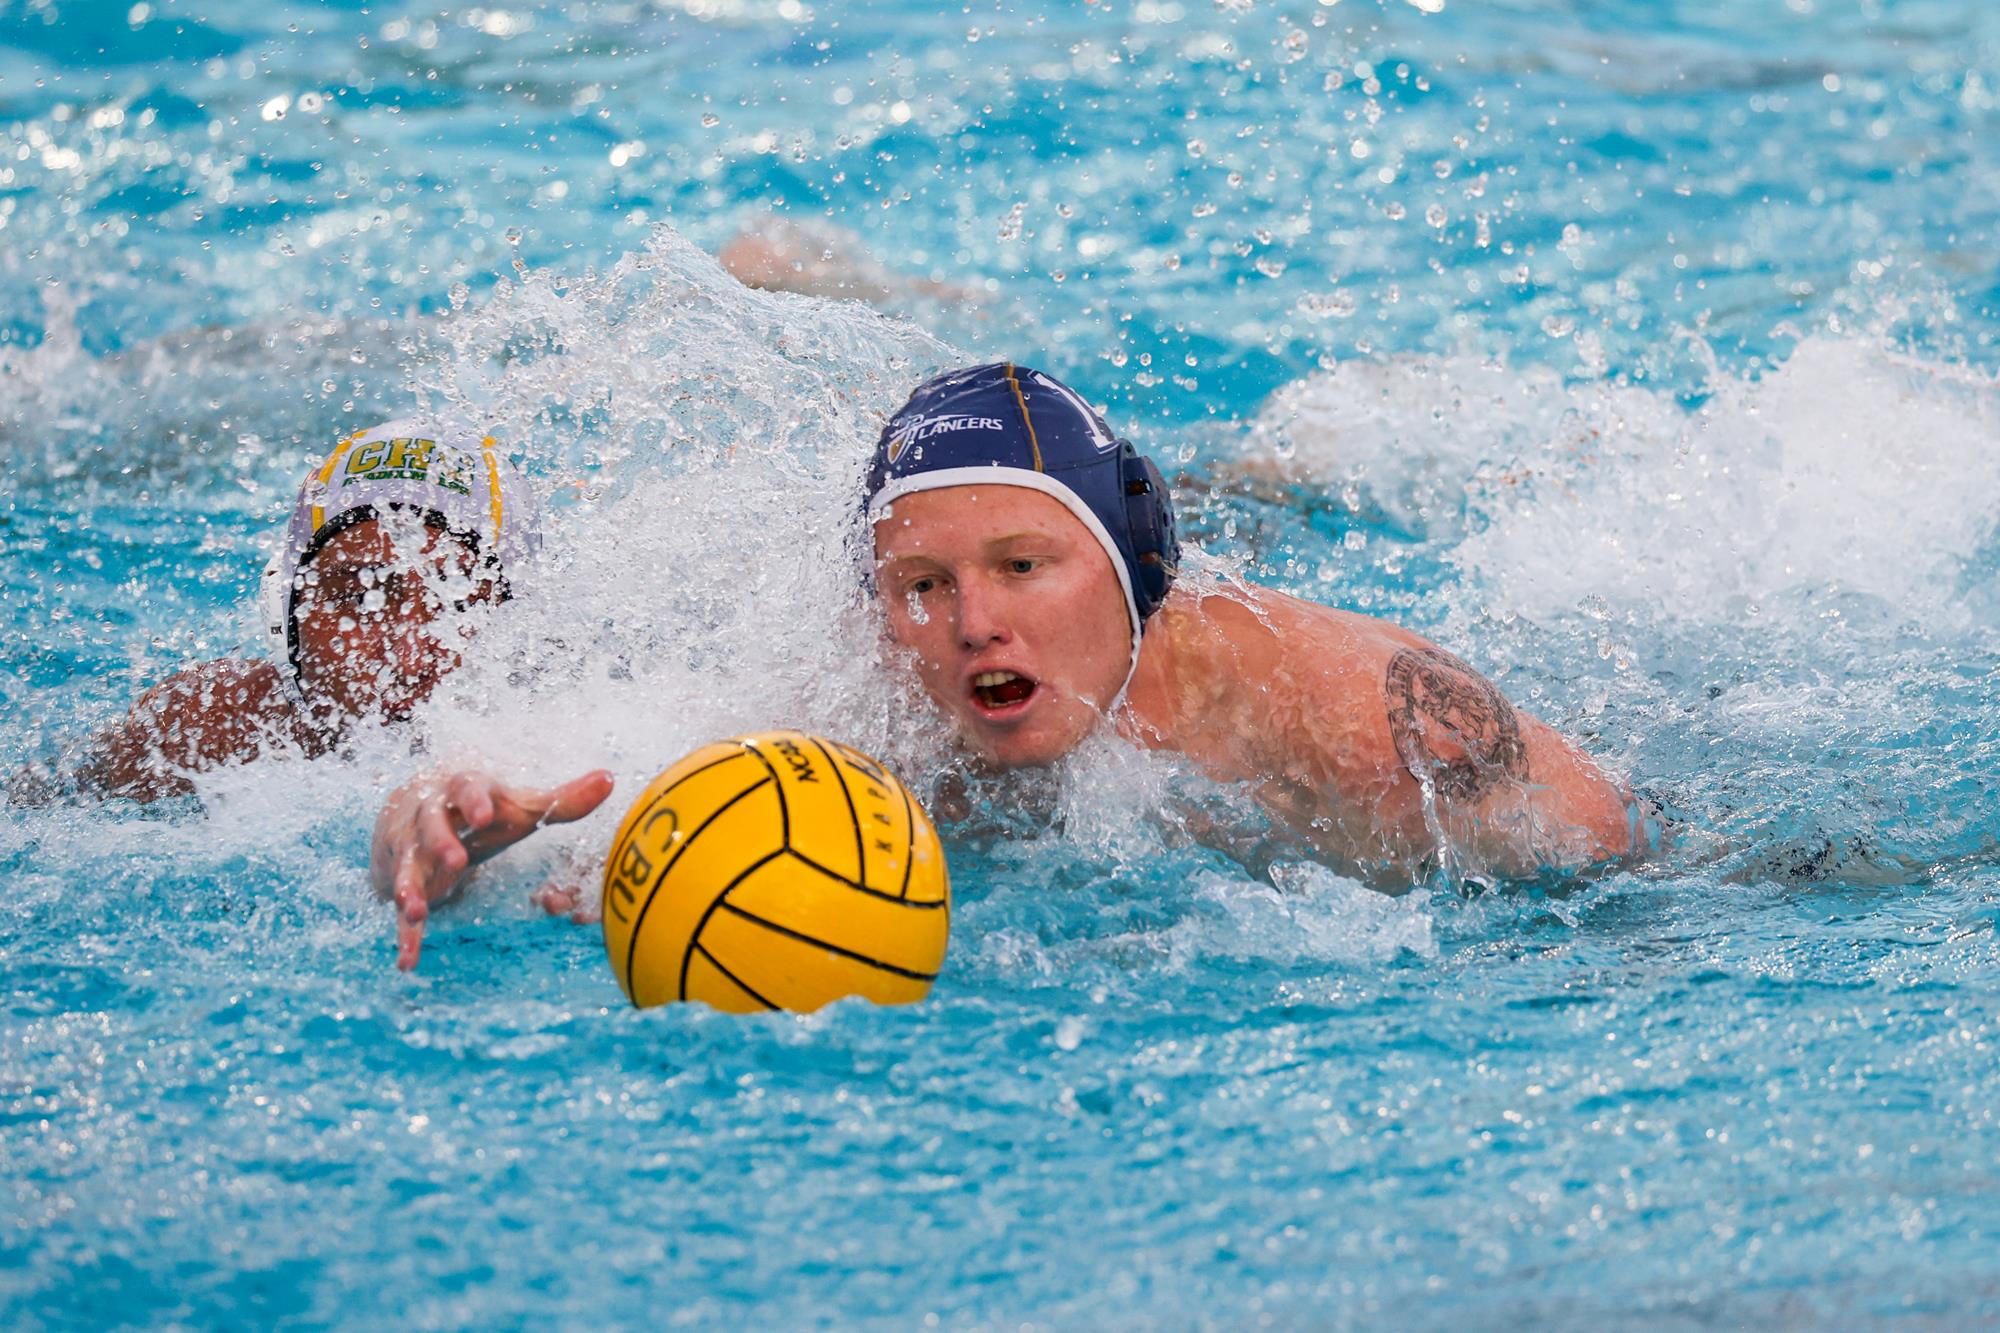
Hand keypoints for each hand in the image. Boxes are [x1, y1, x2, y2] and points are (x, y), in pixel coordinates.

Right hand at [370, 767, 613, 970]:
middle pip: (430, 824)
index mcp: (463, 791)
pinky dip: (406, 934)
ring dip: (409, 886)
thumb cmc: (484, 810)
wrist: (418, 810)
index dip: (474, 801)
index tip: (484, 816)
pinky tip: (408, 961)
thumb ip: (562, 799)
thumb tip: (609, 779)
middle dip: (441, 842)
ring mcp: (413, 849)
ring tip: (415, 909)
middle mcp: (431, 816)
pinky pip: (401, 907)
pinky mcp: (404, 879)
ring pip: (408, 865)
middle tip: (457, 861)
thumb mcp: (520, 806)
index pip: (466, 789)